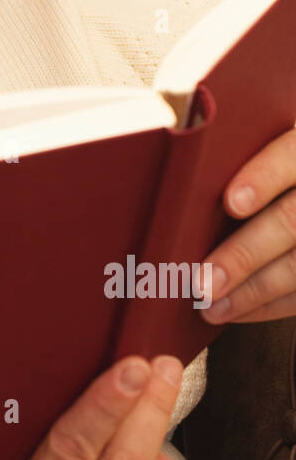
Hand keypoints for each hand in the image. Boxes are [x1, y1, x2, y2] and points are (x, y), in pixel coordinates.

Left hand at [202, 127, 295, 323]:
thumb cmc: (255, 163)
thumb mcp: (256, 147)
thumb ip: (229, 155)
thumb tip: (176, 177)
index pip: (290, 155)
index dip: (262, 177)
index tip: (231, 202)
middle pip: (291, 220)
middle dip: (244, 254)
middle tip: (202, 281)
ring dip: (252, 292)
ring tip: (209, 307)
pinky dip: (269, 306)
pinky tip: (234, 312)